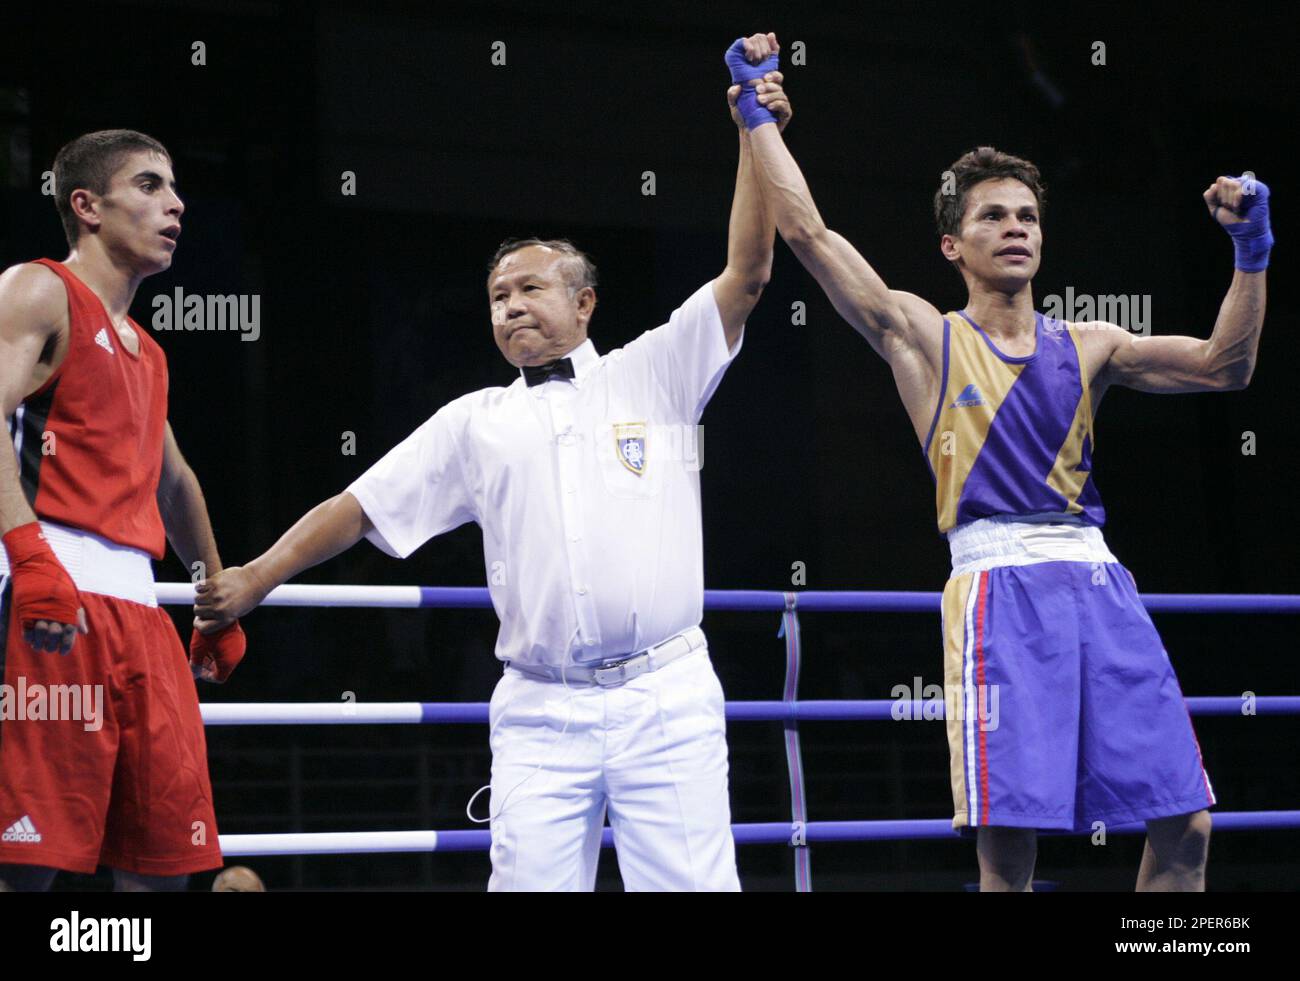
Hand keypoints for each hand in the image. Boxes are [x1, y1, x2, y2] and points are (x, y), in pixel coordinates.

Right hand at [2, 522, 88, 654]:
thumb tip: (83, 632)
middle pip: (54, 635)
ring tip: (40, 647)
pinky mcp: (25, 608)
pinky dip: (28, 636)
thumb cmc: (57, 581)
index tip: (63, 652)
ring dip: (40, 642)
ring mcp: (39, 609)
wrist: (37, 564)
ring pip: (40, 633)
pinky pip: (26, 627)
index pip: (69, 632)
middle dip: (52, 645)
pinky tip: (30, 640)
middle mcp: (54, 610)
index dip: (66, 644)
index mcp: (68, 608)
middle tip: (50, 649)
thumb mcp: (71, 595)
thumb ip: (77, 614)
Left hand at [189, 619, 246, 682]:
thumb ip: (194, 664)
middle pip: (221, 669)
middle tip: (198, 658)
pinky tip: (211, 642)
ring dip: (213, 658)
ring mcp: (239, 648)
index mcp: (228, 663)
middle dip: (208, 666)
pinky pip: (229, 651)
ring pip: (225, 659)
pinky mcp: (239, 640)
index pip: (217, 678)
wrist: (222, 612)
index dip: (206, 676)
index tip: (198, 667)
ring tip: (203, 648)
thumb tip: (192, 675)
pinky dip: (219, 650)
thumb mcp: (198, 648)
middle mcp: (236, 657)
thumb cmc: (208, 632)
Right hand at [193, 565, 270, 630]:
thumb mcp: (236, 612)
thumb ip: (220, 617)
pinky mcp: (214, 582)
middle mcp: (219, 608)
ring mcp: (216, 595)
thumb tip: (200, 619)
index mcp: (225, 619)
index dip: (199, 623)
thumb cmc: (247, 598)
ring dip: (201, 596)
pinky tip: (210, 586)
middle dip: (201, 607)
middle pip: (197, 611)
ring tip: (210, 593)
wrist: (256, 581)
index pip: (201, 627)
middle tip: (208, 602)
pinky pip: (198, 586)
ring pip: (197, 599)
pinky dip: (202, 586)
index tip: (200, 619)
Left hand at [729, 71, 790, 132]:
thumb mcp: (735, 105)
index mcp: (767, 89)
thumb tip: (737, 86)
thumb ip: (732, 94)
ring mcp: (782, 104)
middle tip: (758, 90)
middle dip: (768, 86)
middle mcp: (776, 95)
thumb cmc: (744, 117)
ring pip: (781, 95)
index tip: (764, 77)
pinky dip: (777, 104)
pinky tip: (769, 107)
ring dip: (771, 96)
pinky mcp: (785, 114)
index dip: (772, 75)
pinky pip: (784, 106)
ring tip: (760, 100)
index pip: (775, 77)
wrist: (748, 133)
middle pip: (778, 85)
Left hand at [1204, 173, 1272, 271]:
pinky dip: (1237, 198)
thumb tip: (1213, 185)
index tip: (1224, 206)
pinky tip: (1239, 206)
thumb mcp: (1215, 208)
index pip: (1220, 181)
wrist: (1244, 232)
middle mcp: (1243, 183)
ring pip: (1233, 183)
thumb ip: (1209, 196)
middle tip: (1232, 208)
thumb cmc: (1232, 220)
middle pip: (1224, 181)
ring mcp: (1252, 186)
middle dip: (1224, 198)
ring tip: (1237, 209)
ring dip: (1230, 200)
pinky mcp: (1261, 190)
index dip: (1218, 195)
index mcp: (1233, 185)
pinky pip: (1244, 186)